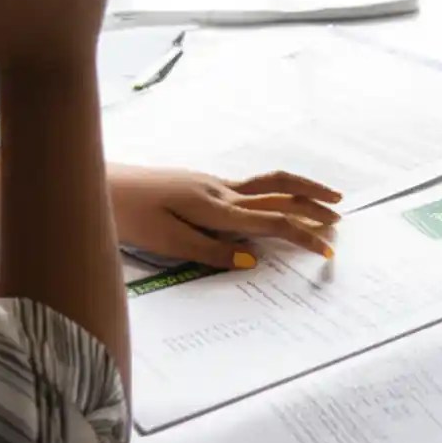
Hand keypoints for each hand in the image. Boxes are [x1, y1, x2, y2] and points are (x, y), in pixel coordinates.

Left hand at [109, 166, 342, 268]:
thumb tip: (252, 260)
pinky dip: (278, 189)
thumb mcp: (167, 242)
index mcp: (216, 209)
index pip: (272, 222)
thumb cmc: (128, 216)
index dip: (303, 235)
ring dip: (302, 188)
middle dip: (314, 206)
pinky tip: (280, 198)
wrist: (101, 182)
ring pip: (270, 182)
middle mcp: (221, 192)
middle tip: (341, 218)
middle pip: (280, 194)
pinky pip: (252, 185)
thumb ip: (211, 250)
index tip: (327, 250)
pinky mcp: (204, 183)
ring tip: (326, 196)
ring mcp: (214, 184)